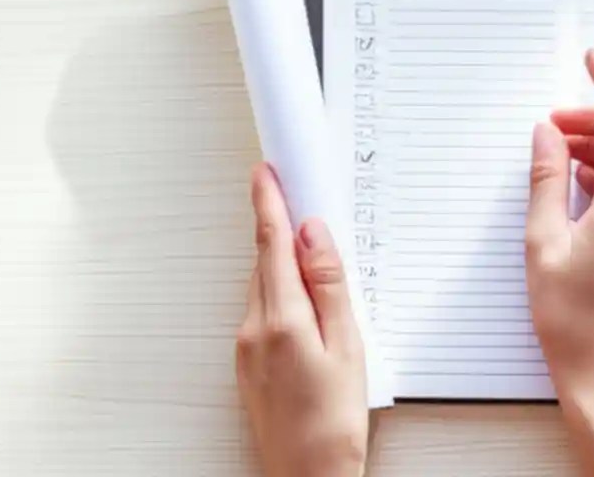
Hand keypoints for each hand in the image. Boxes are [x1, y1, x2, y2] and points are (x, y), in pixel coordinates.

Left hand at [237, 165, 368, 476]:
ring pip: (263, 285)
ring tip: (310, 247)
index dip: (269, 202)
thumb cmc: (334, 422)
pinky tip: (304, 298)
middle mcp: (253, 329)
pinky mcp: (247, 363)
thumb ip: (330, 285)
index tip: (265, 172)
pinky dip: (279, 291)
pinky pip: (262, 310)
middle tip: (294, 192)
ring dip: (280, 260)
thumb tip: (314, 235)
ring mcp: (246, 348)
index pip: (271, 244)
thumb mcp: (348, 345)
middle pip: (265, 261)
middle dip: (278, 226)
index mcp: (281, 319)